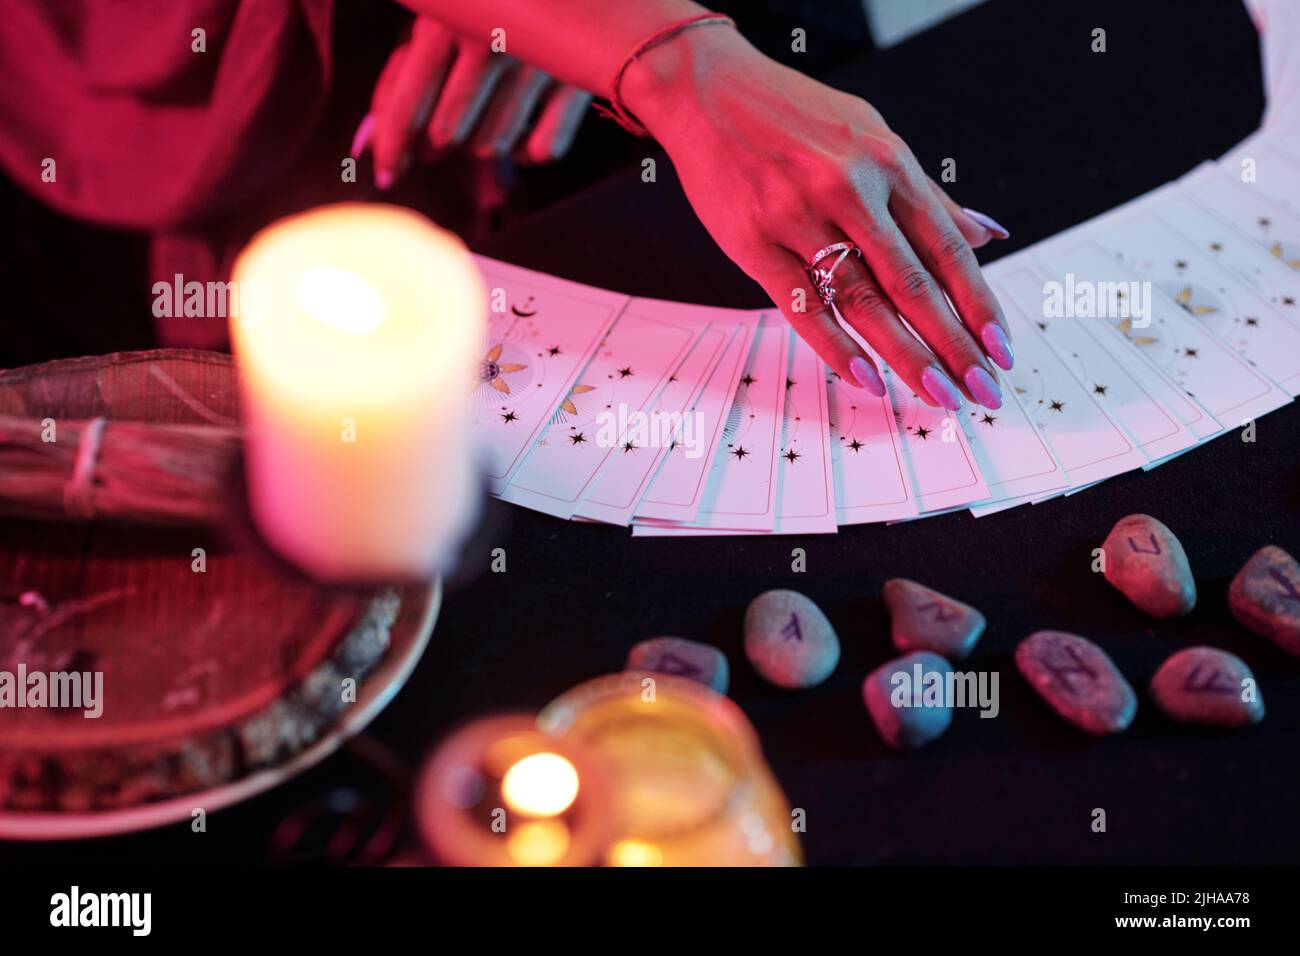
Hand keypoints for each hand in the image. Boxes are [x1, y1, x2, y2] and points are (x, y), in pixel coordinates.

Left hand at [353, 17, 592, 187]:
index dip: (390, 148)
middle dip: (435, 144)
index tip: (385, 173)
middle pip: (448, 132)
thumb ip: (402, 73)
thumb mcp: (437, 17)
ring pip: (492, 145)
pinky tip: (521, 136)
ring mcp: (539, 64)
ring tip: (479, 123)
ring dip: (479, 144)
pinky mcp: (578, 81)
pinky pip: (544, 149)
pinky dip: (527, 152)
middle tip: (436, 141)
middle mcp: (492, 43)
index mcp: (447, 19)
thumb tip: (369, 141)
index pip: (406, 106)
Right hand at [622, 26, 1012, 409]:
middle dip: (954, 345)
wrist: (708, 90)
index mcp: (888, 163)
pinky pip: (802, 306)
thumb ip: (926, 195)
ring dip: (906, 355)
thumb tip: (986, 235)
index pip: (947, 249)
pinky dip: (837, 346)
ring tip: (937, 393)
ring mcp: (799, 216)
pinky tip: (868, 378)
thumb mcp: (872, 138)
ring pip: (864, 300)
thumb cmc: (793, 116)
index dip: (978, 305)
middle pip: (914, 283)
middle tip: (981, 391)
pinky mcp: (753, 242)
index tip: (1000, 351)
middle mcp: (850, 189)